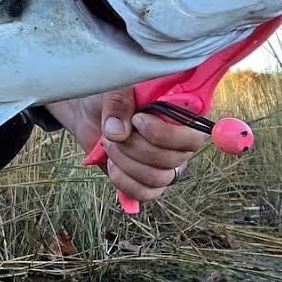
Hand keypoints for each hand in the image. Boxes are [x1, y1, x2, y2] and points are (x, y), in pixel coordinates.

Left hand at [47, 87, 205, 201]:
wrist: (87, 114)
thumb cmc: (108, 98)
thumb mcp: (112, 89)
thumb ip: (118, 103)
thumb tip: (118, 133)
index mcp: (181, 117)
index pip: (193, 136)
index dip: (165, 134)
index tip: (137, 119)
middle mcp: (179, 144)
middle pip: (172, 160)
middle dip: (135, 147)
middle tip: (114, 133)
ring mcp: (166, 165)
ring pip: (157, 178)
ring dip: (126, 162)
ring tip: (109, 144)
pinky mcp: (148, 182)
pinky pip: (145, 193)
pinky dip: (123, 180)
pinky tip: (111, 163)